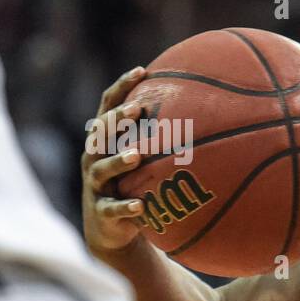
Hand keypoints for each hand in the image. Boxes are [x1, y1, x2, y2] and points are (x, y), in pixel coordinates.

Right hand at [81, 66, 148, 257]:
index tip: (142, 71)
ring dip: (118, 161)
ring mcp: (96, 186)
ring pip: (102, 170)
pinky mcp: (102, 213)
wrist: (109, 229)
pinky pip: (113, 209)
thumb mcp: (143, 160)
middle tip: (137, 110)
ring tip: (136, 156)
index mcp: (104, 141)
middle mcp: (94, 159)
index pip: (108, 107)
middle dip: (117, 120)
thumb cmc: (131, 185)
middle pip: (100, 134)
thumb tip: (205, 112)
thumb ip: (161, 137)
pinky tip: (141, 206)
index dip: (121, 88)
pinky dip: (126, 207)